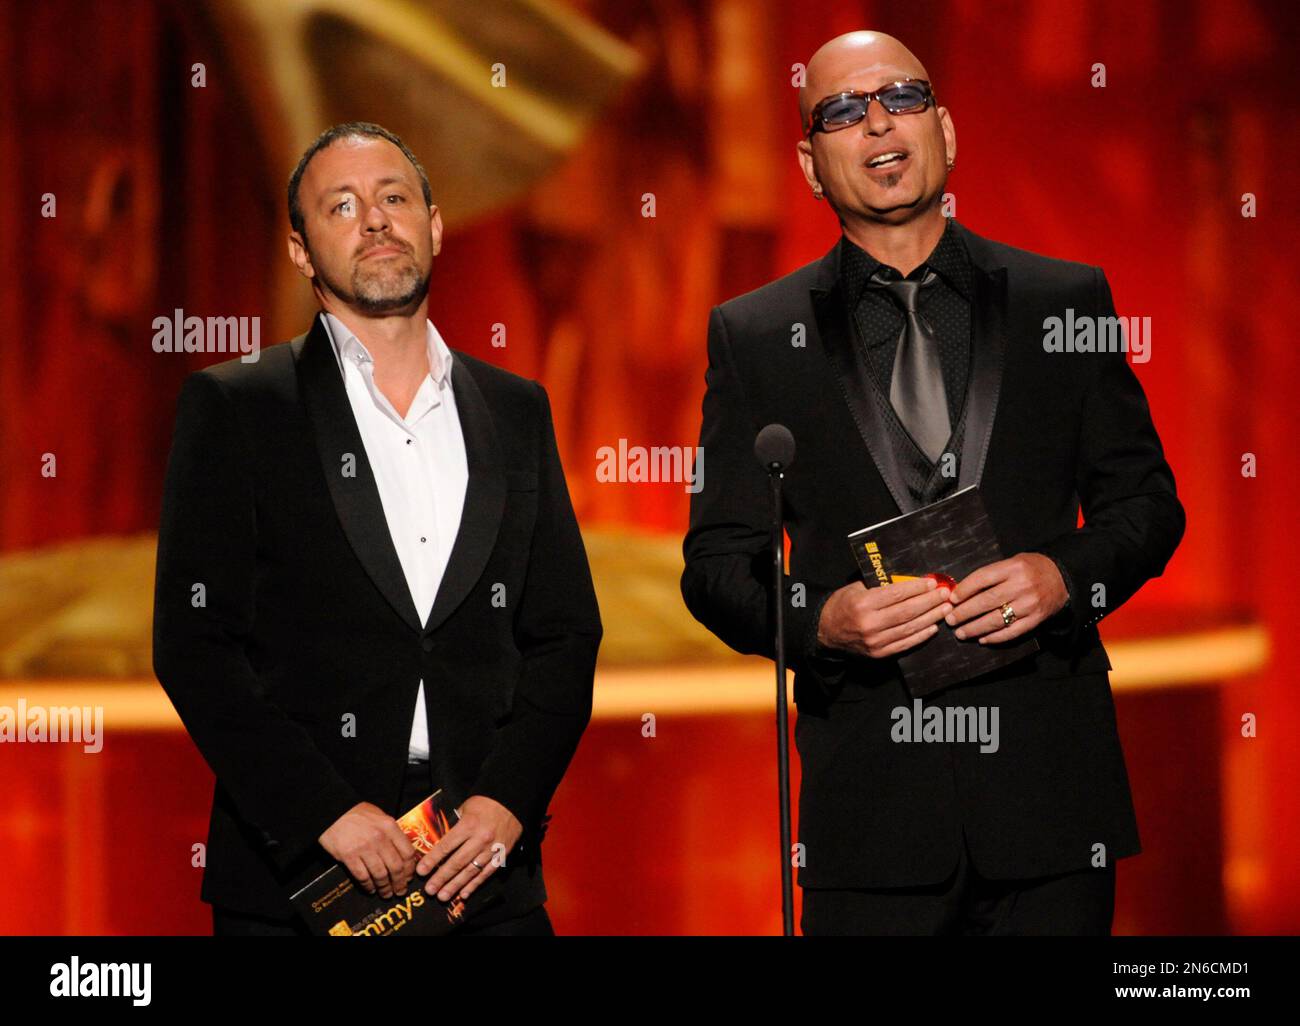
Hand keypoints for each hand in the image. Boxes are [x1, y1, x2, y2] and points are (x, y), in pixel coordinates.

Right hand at [318, 802, 417, 898]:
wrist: (333, 811)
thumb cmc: (358, 814)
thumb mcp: (381, 817)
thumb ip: (392, 833)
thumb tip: (402, 852)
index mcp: (390, 827)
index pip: (407, 852)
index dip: (410, 869)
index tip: (409, 877)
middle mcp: (380, 838)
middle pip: (396, 867)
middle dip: (400, 883)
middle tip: (400, 891)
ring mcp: (364, 848)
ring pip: (380, 874)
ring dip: (385, 888)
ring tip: (386, 893)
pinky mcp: (349, 856)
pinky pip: (363, 876)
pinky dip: (368, 886)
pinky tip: (371, 889)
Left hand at [418, 795, 522, 902]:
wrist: (513, 801)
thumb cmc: (486, 803)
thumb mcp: (466, 808)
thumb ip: (454, 825)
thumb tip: (439, 842)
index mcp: (469, 825)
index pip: (446, 846)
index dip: (432, 860)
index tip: (421, 871)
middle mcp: (480, 839)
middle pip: (457, 862)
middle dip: (441, 877)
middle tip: (430, 890)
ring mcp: (492, 849)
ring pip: (471, 871)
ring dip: (456, 885)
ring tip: (443, 896)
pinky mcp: (502, 855)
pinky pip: (487, 873)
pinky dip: (475, 884)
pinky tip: (464, 893)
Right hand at [816, 576, 951, 658]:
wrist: (825, 631)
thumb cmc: (842, 604)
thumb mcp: (856, 588)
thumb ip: (880, 586)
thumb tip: (910, 582)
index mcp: (863, 604)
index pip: (897, 594)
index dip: (918, 588)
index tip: (933, 583)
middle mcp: (870, 623)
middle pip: (907, 611)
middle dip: (930, 602)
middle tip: (946, 594)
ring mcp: (875, 641)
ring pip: (909, 628)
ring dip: (931, 618)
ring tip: (945, 609)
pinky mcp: (879, 653)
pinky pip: (905, 643)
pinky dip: (921, 636)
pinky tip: (933, 627)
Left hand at [944, 553, 1067, 643]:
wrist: (1063, 578)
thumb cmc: (1031, 568)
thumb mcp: (1012, 562)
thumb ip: (991, 575)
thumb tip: (962, 591)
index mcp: (1013, 568)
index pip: (982, 578)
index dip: (964, 590)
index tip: (952, 599)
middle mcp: (1021, 586)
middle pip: (986, 601)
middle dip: (965, 612)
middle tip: (950, 619)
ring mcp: (1029, 604)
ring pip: (997, 620)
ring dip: (975, 628)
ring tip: (961, 633)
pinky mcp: (1036, 619)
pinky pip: (1012, 631)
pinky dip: (995, 637)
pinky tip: (982, 639)